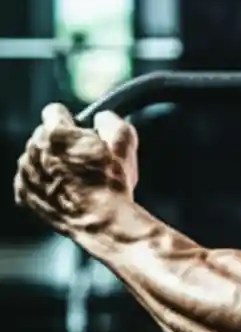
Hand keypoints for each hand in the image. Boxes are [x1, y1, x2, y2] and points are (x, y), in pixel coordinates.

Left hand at [14, 104, 138, 234]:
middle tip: (85, 160)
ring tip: (76, 179)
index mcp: (55, 133)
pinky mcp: (24, 193)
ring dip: (51, 163)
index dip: (72, 120)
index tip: (81, 132)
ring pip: (36, 157)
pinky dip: (44, 183)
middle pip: (44, 135)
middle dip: (62, 144)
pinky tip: (64, 191)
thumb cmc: (111, 183)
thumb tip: (101, 118)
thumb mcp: (125, 141)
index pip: (54, 111)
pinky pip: (32, 180)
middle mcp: (33, 150)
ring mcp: (26, 173)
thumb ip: (110, 119)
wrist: (101, 221)